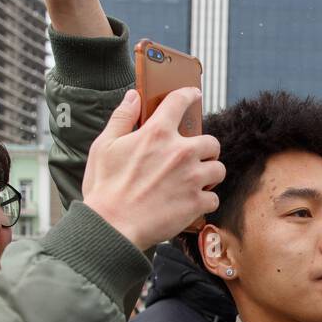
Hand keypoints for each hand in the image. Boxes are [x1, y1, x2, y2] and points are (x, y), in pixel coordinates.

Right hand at [83, 88, 224, 249]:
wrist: (113, 226)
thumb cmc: (105, 188)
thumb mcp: (104, 146)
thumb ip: (121, 118)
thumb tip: (132, 96)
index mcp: (156, 134)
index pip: (179, 102)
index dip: (189, 95)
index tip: (194, 95)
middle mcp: (180, 152)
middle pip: (211, 141)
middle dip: (205, 148)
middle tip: (194, 157)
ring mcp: (191, 178)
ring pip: (218, 169)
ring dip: (210, 174)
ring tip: (197, 180)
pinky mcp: (196, 203)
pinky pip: (214, 198)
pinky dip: (205, 201)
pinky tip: (193, 202)